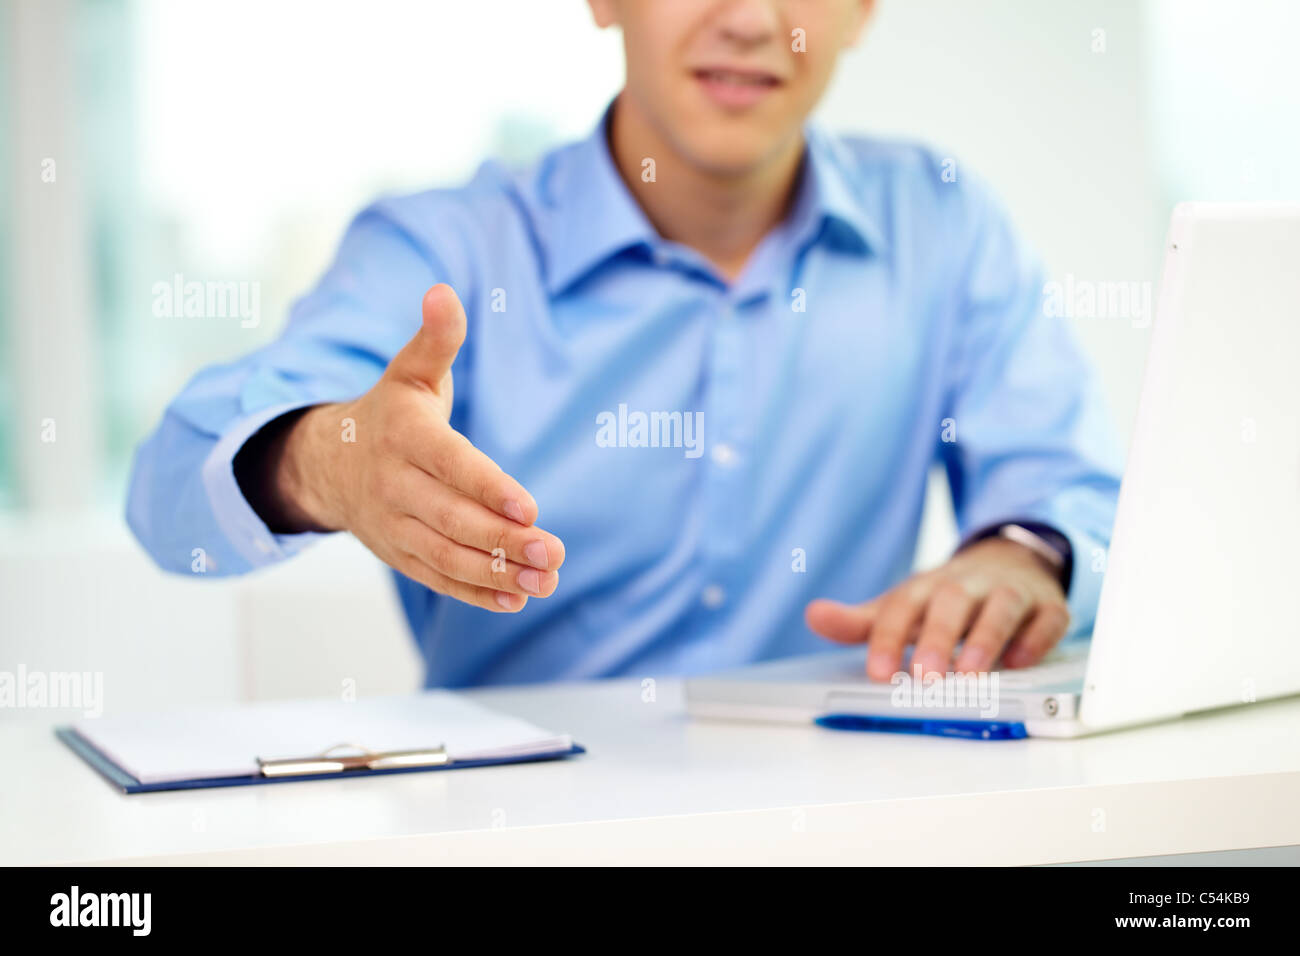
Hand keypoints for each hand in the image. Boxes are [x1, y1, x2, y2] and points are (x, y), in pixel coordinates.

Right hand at [269, 284, 564, 611]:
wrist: (329, 462)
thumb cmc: (390, 411)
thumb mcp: (410, 370)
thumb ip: (436, 338)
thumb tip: (443, 292)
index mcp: (404, 436)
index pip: (449, 465)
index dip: (488, 487)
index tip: (531, 506)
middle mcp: (394, 485)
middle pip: (451, 519)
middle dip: (503, 539)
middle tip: (554, 550)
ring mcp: (394, 525)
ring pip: (446, 555)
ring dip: (497, 572)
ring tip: (546, 578)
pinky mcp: (399, 554)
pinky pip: (438, 578)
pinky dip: (476, 593)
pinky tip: (517, 598)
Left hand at [804, 538, 1068, 680]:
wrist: (1010, 562)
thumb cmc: (947, 598)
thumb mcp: (903, 606)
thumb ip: (860, 621)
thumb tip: (814, 616)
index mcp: (927, 587)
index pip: (902, 606)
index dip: (888, 638)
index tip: (877, 672)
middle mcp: (968, 585)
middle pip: (951, 602)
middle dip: (937, 637)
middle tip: (924, 676)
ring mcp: (1010, 593)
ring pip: (1000, 608)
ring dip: (986, 639)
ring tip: (971, 674)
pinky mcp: (1048, 606)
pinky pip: (1046, 619)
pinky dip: (1036, 639)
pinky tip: (1022, 663)